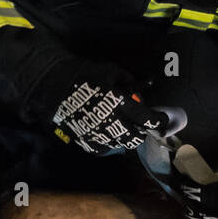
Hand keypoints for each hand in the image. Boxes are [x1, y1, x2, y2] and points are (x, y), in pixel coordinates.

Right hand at [49, 77, 165, 154]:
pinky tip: (106, 133)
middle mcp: (110, 122)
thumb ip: (126, 79)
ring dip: (125, 137)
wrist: (53, 85)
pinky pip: (103, 149)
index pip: (148, 119)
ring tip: (121, 127)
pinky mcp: (84, 139)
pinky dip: (109, 143)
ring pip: (120, 144)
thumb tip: (137, 85)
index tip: (164, 121)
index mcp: (119, 104)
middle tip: (139, 124)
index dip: (160, 122)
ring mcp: (97, 134)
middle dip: (141, 132)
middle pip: (135, 138)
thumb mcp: (108, 70)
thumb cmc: (83, 75)